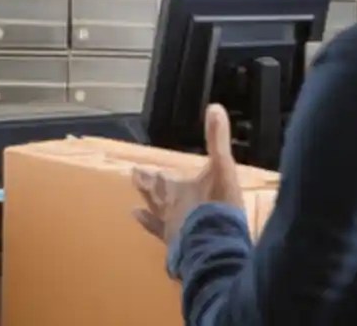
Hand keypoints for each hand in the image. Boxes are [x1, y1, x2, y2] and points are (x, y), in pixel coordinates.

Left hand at [132, 104, 245, 246]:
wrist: (216, 246)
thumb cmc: (218, 206)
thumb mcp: (222, 169)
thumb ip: (217, 140)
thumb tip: (214, 107)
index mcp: (176, 189)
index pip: (159, 179)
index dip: (149, 175)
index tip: (136, 170)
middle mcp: (167, 208)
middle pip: (152, 196)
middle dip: (145, 188)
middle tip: (134, 179)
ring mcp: (170, 230)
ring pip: (155, 217)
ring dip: (148, 211)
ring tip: (135, 211)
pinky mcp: (176, 248)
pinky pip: (162, 238)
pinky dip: (153, 232)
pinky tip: (146, 232)